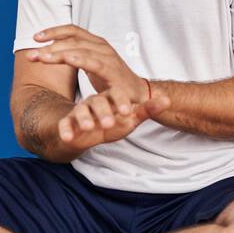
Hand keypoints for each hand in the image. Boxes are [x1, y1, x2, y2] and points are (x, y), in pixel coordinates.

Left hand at [26, 24, 147, 100]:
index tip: (35, 38)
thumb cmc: (112, 81)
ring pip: (79, 49)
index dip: (53, 31)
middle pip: (72, 39)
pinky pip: (93, 62)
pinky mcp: (112, 70)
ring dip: (58, 53)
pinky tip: (66, 59)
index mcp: (96, 43)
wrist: (137, 95)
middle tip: (30, 55)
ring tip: (40, 58)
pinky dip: (79, 59)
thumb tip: (50, 52)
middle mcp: (102, 46)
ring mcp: (108, 57)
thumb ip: (76, 56)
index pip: (72, 30)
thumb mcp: (91, 65)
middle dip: (49, 46)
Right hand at [56, 87, 172, 151]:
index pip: (117, 94)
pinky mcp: (68, 122)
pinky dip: (65, 130)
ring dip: (84, 119)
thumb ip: (148, 109)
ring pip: (81, 111)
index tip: (127, 112)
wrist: (91, 130)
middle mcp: (95, 101)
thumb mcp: (132, 117)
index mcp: (111, 97)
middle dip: (103, 112)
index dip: (122, 102)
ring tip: (88, 127)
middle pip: (98, 102)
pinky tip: (68, 138)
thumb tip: (168, 100)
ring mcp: (80, 110)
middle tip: (109, 123)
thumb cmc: (115, 121)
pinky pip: (65, 124)